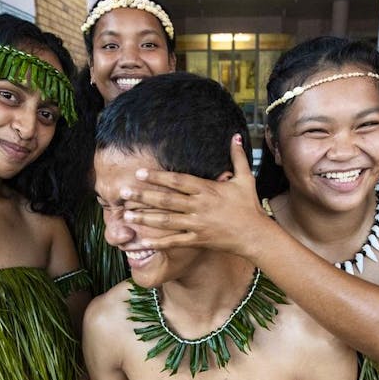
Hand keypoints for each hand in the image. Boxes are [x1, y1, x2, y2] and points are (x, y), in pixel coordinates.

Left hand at [120, 134, 268, 254]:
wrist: (255, 235)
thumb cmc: (249, 206)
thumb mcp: (245, 178)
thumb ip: (238, 157)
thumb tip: (235, 136)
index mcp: (208, 189)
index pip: (178, 181)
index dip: (158, 176)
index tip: (139, 172)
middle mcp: (199, 206)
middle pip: (167, 200)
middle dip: (143, 196)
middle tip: (122, 193)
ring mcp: (197, 225)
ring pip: (167, 221)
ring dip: (144, 218)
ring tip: (125, 215)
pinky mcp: (198, 240)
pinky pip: (175, 242)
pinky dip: (158, 243)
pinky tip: (142, 242)